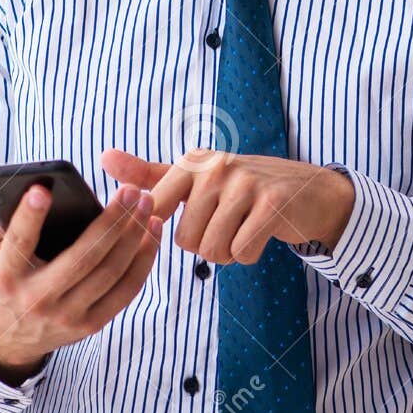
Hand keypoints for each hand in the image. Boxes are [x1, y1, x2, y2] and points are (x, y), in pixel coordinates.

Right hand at [0, 182, 162, 385]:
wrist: (8, 338)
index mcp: (6, 278)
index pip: (18, 244)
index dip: (29, 217)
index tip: (43, 189)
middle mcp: (37, 299)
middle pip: (81, 259)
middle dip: (110, 223)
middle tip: (131, 190)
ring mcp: (67, 315)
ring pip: (109, 273)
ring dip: (133, 237)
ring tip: (147, 204)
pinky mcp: (90, 324)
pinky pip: (125, 291)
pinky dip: (142, 262)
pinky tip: (151, 233)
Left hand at [100, 147, 353, 265]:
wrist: (309, 191)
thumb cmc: (244, 188)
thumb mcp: (196, 177)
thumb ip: (149, 174)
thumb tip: (103, 158)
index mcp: (192, 162)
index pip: (156, 211)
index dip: (171, 230)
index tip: (198, 218)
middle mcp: (216, 167)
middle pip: (186, 240)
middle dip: (207, 244)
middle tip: (228, 224)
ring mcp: (245, 184)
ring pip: (214, 250)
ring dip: (229, 252)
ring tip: (243, 228)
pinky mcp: (271, 204)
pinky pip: (242, 253)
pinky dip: (250, 254)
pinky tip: (261, 233)